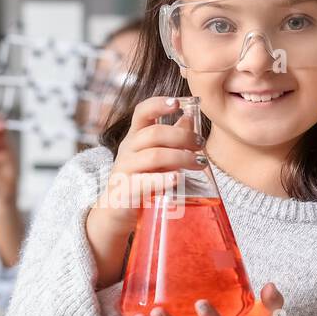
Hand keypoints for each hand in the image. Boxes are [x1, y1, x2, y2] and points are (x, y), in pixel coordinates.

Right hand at [85, 96, 200, 287]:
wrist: (115, 212)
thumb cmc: (140, 180)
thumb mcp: (153, 155)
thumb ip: (171, 137)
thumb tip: (190, 115)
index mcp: (134, 138)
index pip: (142, 112)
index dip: (159, 104)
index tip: (178, 103)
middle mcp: (127, 151)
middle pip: (153, 133)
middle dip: (182, 136)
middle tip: (201, 145)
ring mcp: (125, 171)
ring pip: (153, 156)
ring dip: (181, 157)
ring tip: (200, 163)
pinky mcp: (126, 192)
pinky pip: (144, 183)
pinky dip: (162, 180)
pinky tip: (178, 178)